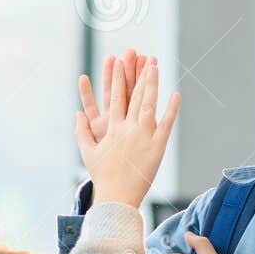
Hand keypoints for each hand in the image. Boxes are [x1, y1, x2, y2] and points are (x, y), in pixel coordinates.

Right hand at [74, 55, 179, 208]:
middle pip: (134, 96)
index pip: (116, 97)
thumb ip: (82, 131)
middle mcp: (128, 129)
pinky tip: (176, 94)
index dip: (117, 78)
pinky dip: (172, 110)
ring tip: (156, 66)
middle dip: (137, 74)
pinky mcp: (158, 148)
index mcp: (113, 128)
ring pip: (150, 105)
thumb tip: (77, 114)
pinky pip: (166, 125)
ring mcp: (144, 137)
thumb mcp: (88, 152)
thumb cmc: (102, 176)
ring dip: (153, 84)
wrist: (117, 197)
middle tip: (142, 56)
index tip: (118, 61)